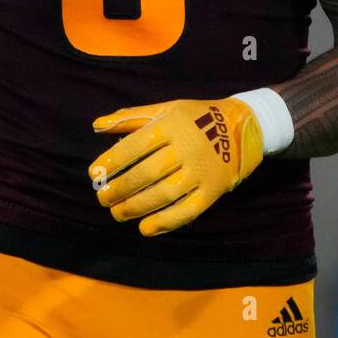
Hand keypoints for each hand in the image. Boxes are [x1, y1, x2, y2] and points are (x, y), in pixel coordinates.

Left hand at [88, 96, 264, 235]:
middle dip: (121, 188)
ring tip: (118, 213)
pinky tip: (146, 228)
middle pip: (148, 172)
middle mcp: (187, 147)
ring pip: (166, 193)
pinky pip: (189, 210)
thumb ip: (131, 118)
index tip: (94, 174)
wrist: (243, 127)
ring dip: (137, 207)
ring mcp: (202, 170)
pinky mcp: (213, 189)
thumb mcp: (166, 109)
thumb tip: (96, 125)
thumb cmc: (195, 117)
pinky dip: (166, 222)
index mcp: (172, 125)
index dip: (112, 161)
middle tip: (102, 198)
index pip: (136, 145)